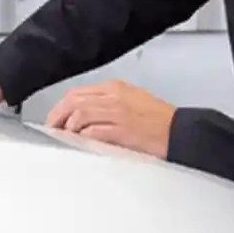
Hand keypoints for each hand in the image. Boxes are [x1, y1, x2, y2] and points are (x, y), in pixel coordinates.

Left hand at [45, 80, 176, 158]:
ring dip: (69, 128)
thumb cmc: (159, 121)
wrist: (180, 132)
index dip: (60, 108)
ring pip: (80, 114)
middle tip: (53, 131)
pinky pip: (94, 131)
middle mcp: (114, 97)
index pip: (77, 93)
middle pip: (74, 102)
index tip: (54, 120)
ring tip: (66, 139)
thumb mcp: (131, 101)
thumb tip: (81, 116)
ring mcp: (118, 112)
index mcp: (115, 88)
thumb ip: (106, 104)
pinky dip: (83, 137)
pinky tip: (81, 144)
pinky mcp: (123, 130)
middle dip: (58, 117)